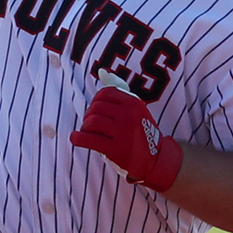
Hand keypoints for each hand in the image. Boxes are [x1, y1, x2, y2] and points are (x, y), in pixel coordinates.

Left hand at [70, 70, 182, 191]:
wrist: (156, 160)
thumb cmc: (142, 132)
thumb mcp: (136, 109)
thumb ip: (119, 91)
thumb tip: (102, 72)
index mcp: (134, 103)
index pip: (105, 94)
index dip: (96, 101)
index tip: (97, 110)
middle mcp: (129, 115)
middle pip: (96, 107)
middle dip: (90, 114)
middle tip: (92, 123)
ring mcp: (122, 132)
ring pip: (91, 121)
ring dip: (85, 126)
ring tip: (88, 131)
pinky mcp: (115, 149)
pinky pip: (88, 139)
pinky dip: (78, 138)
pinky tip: (76, 138)